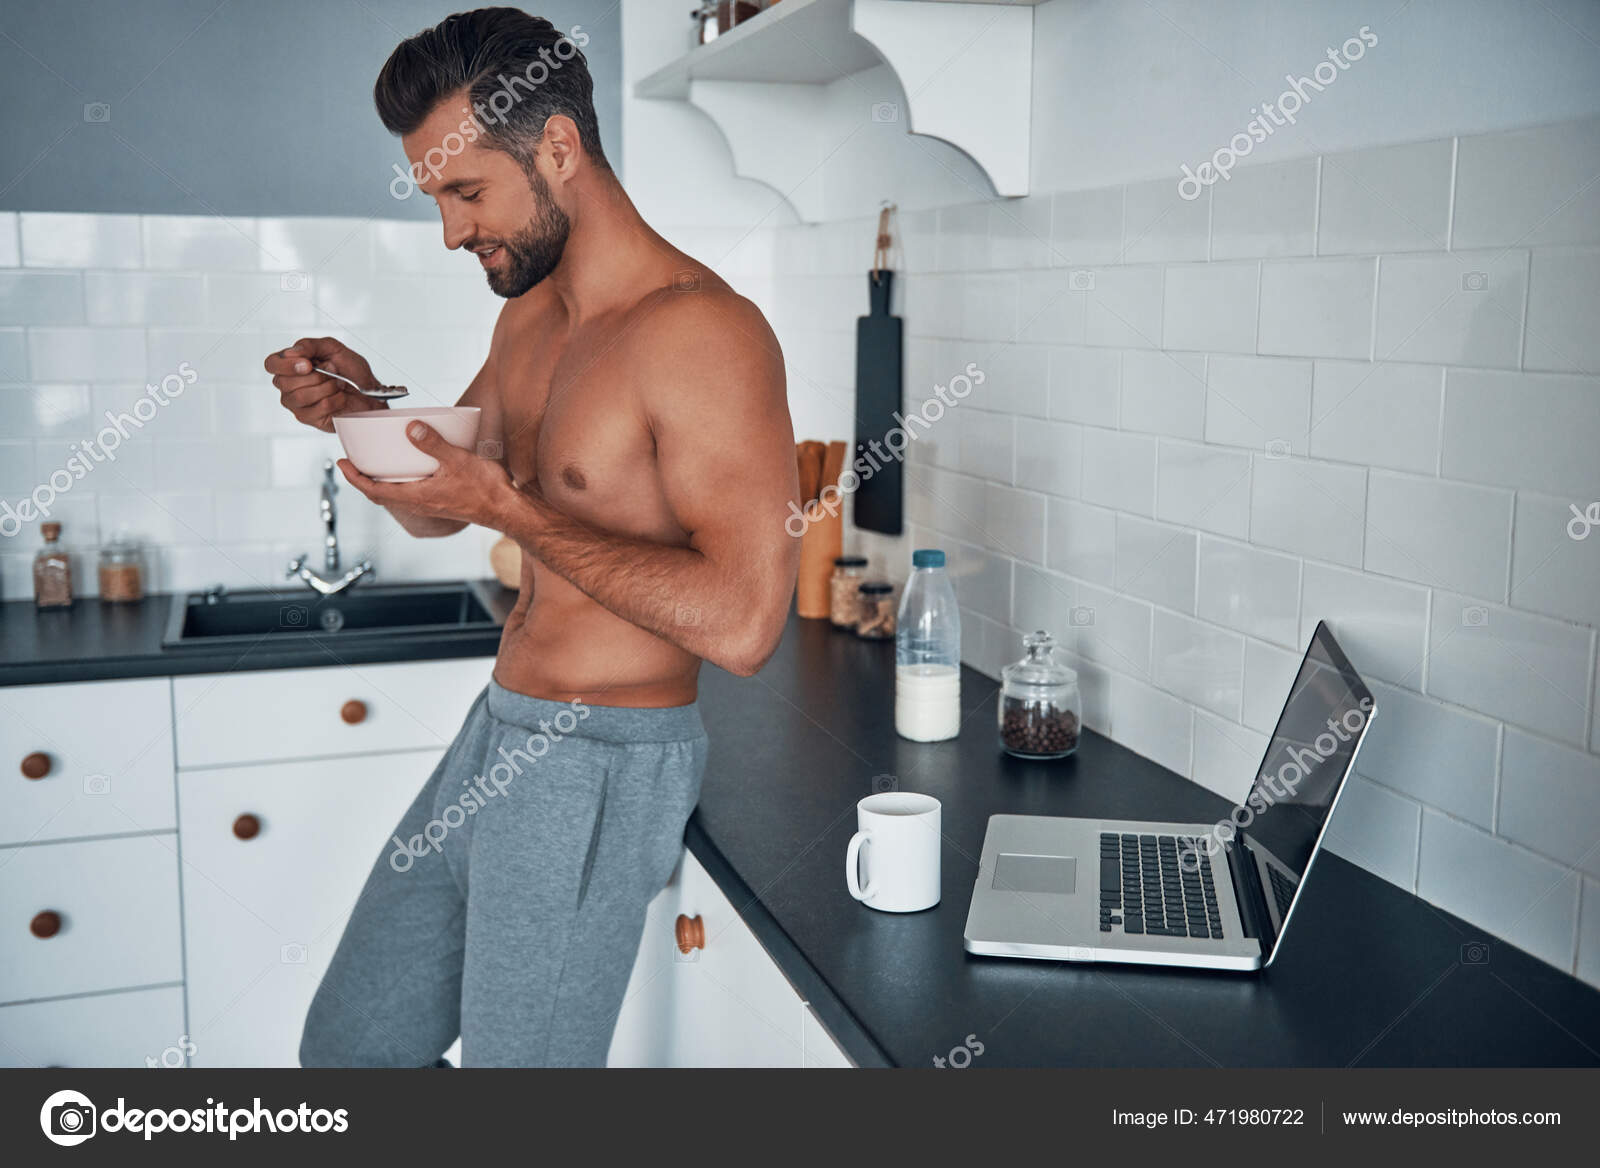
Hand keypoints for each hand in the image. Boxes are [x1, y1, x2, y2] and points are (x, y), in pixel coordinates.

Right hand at [263, 337, 386, 431]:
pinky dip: (335, 399)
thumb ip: (310, 345)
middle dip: (316, 375)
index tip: (308, 364)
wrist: (370, 391)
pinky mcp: (308, 418)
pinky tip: (340, 397)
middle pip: (285, 382)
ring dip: (327, 387)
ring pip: (300, 396)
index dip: (286, 365)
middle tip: (333, 372)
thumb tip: (292, 353)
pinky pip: (318, 407)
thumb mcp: (333, 349)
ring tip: (338, 384)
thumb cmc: (351, 370)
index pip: (271, 364)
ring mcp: (296, 404)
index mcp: (290, 365)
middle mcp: (288, 385)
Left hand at [336, 421, 516, 530]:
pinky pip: (411, 494)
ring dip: (381, 482)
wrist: (507, 510)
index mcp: (417, 497)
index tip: (341, 464)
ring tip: (376, 465)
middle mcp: (420, 504)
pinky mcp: (441, 503)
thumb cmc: (485, 490)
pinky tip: (410, 470)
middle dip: (363, 479)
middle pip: (380, 495)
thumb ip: (433, 443)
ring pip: (395, 496)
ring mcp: (430, 505)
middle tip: (354, 462)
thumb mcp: (457, 460)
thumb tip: (410, 428)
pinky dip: (401, 483)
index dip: (354, 478)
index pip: (373, 491)